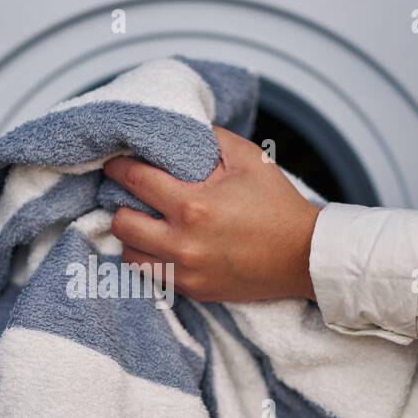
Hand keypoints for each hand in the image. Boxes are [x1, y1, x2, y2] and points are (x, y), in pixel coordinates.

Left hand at [104, 127, 320, 303]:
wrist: (304, 256)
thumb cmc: (277, 204)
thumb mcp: (249, 158)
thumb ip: (209, 138)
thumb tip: (177, 127)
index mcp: (194, 204)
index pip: (134, 180)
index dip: (118, 167)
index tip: (114, 162)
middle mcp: (183, 242)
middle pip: (121, 223)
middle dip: (121, 204)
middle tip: (131, 195)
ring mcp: (186, 271)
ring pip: (129, 254)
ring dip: (133, 236)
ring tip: (146, 222)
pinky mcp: (193, 290)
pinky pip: (151, 275)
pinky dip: (150, 258)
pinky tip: (161, 245)